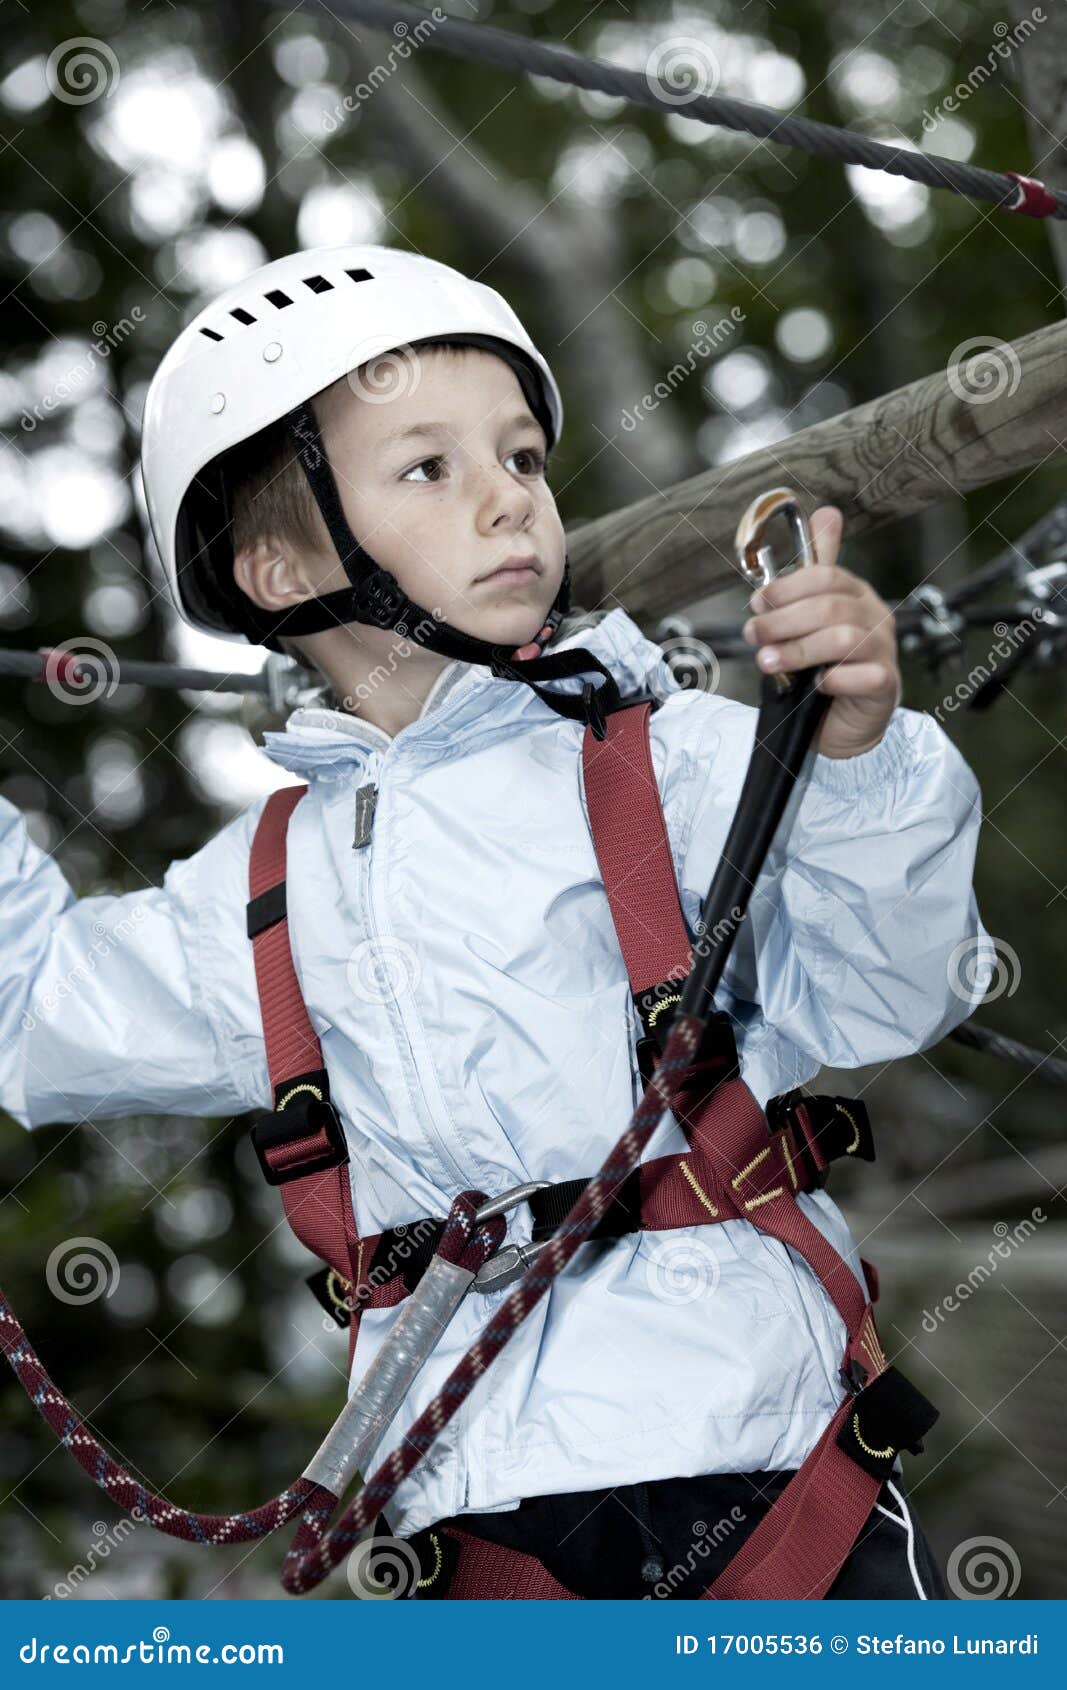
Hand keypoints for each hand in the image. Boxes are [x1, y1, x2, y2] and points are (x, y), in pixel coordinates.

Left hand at [741, 505, 901, 759]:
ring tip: (767, 662)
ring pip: (841, 639)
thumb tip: (826, 512)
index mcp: (855, 594)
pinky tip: (815, 685)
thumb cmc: (823, 666)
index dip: (786, 588)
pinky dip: (834, 679)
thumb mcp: (810, 618)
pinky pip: (863, 675)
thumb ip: (811, 574)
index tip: (757, 604)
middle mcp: (875, 617)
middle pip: (828, 607)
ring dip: (796, 650)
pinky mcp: (886, 685)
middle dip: (782, 621)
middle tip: (753, 635)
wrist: (840, 723)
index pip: (824, 576)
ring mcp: (884, 651)